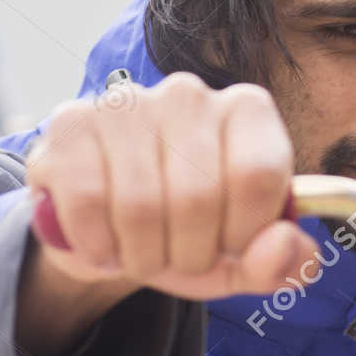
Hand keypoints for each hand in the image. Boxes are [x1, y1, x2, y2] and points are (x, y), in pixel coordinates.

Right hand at [15, 74, 319, 355]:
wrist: (110, 229)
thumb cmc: (187, 234)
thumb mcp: (242, 259)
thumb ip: (282, 261)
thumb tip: (285, 245)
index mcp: (246, 111)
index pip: (258, 175)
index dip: (243, 234)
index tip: (229, 247)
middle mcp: (188, 94)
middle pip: (199, 196)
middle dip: (189, 255)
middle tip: (178, 259)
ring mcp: (126, 102)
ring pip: (141, 206)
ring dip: (142, 257)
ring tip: (140, 254)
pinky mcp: (71, 123)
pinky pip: (87, 201)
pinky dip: (98, 246)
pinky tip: (103, 245)